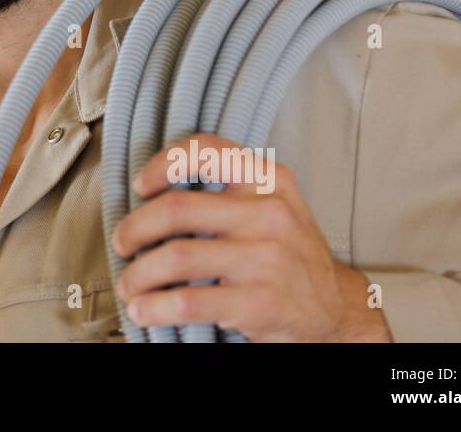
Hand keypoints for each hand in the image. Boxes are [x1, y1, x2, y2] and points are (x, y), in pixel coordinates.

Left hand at [111, 133, 391, 341]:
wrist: (337, 306)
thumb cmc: (291, 253)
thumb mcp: (273, 204)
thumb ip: (228, 189)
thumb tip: (153, 195)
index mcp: (269, 180)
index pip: (206, 151)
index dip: (162, 164)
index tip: (141, 185)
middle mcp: (269, 213)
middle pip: (177, 209)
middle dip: (135, 228)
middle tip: (123, 242)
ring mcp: (265, 258)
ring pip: (176, 256)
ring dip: (138, 274)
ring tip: (129, 284)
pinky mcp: (258, 302)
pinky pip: (188, 301)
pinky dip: (155, 306)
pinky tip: (145, 309)